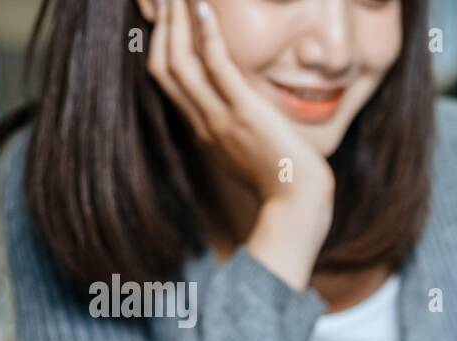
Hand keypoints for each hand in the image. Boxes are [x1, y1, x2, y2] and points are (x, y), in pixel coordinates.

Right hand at [147, 0, 334, 287]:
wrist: (298, 204)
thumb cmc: (284, 179)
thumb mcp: (251, 149)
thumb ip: (239, 125)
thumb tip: (245, 104)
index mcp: (202, 130)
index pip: (166, 80)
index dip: (158, 44)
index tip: (159, 16)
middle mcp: (202, 122)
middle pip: (163, 65)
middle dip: (159, 25)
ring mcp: (220, 118)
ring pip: (180, 61)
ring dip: (175, 20)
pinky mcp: (244, 114)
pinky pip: (217, 67)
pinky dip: (206, 34)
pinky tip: (201, 6)